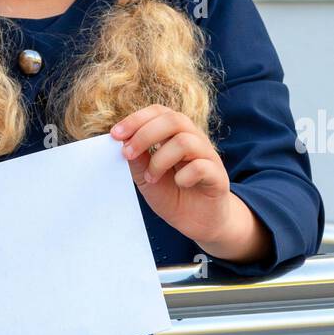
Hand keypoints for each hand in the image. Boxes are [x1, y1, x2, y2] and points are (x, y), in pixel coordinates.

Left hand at [110, 105, 232, 246]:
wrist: (198, 222)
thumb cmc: (173, 195)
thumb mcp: (146, 177)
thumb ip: (137, 159)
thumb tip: (121, 140)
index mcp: (176, 135)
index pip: (159, 112)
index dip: (136, 119)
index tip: (115, 134)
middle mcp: (194, 140)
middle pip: (174, 120)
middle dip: (144, 135)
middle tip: (127, 154)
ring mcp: (208, 156)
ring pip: (185, 142)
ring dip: (160, 160)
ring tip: (151, 178)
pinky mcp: (218, 176)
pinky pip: (201, 167)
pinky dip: (183, 176)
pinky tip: (180, 185)